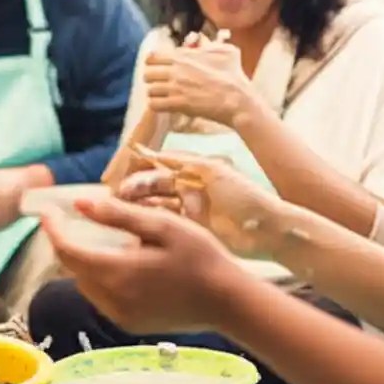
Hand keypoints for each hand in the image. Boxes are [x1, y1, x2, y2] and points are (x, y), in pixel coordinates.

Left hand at [40, 197, 252, 334]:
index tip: (47, 211)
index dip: (53, 229)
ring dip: (84, 263)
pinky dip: (99, 279)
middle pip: (73, 269)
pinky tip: (120, 265)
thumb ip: (118, 215)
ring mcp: (119, 315)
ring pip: (85, 285)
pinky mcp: (129, 324)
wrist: (228, 302)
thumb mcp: (162, 226)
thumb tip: (79, 205)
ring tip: (101, 240)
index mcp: (117, 272)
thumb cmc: (200, 256)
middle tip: (75, 221)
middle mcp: (111, 299)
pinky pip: (101, 298)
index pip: (67, 250)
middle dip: (67, 244)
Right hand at [121, 151, 286, 258]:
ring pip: (157, 205)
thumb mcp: (212, 171)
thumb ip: (183, 161)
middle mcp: (190, 190)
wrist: (266, 229)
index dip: (142, 168)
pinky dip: (150, 221)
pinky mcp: (192, 230)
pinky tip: (136, 222)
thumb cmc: (243, 196)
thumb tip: (152, 153)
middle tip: (118, 194)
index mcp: (195, 173)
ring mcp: (190, 211)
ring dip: (139, 205)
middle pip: (155, 187)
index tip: (123, 171)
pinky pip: (166, 224)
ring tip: (122, 208)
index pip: (161, 167)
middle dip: (136, 189)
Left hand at [143, 38, 255, 125]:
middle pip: (147, 74)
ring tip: (163, 97)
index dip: (152, 63)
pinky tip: (166, 106)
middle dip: (152, 80)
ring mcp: (176, 88)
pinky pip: (155, 105)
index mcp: (184, 56)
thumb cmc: (234, 76)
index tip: (157, 69)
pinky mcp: (178, 104)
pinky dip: (157, 106)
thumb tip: (205, 40)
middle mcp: (176, 70)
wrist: (238, 100)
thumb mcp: (227, 52)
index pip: (152, 57)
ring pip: (150, 90)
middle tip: (160, 84)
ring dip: (155, 94)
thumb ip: (212, 44)